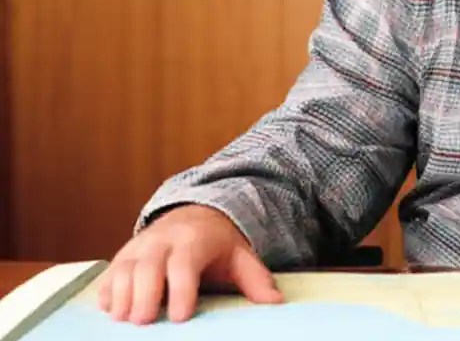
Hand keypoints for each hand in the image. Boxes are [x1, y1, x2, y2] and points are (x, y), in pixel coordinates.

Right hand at [96, 204, 283, 324]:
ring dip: (120, 294)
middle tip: (144, 322)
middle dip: (144, 294)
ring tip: (124, 319)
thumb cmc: (217, 245)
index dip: (182, 289)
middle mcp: (162, 240)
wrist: (193, 216)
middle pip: (148, 266)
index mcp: (194, 240)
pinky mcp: (123, 255)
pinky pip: (109, 272)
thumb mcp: (240, 257)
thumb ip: (256, 280)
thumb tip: (275, 302)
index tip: (182, 316)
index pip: (185, 264)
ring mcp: (139, 247)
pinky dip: (107, 291)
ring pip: (123, 268)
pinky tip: (110, 309)